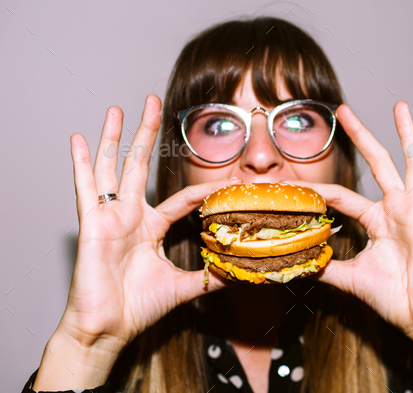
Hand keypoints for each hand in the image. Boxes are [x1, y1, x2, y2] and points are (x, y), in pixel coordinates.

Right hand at [34, 95, 239, 389]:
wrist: (108, 327)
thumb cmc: (138, 307)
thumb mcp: (184, 287)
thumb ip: (210, 278)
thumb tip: (239, 275)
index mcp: (152, 227)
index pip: (182, 198)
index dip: (203, 188)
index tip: (225, 175)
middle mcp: (131, 216)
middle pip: (140, 166)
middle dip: (147, 134)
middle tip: (154, 103)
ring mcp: (110, 217)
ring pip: (112, 168)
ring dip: (115, 138)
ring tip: (118, 109)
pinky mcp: (92, 225)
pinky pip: (86, 189)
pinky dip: (81, 164)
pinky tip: (79, 139)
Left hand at [286, 102, 412, 345]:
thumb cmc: (396, 299)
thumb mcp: (352, 278)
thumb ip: (328, 267)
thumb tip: (299, 263)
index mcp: (377, 220)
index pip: (343, 196)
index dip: (319, 191)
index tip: (295, 182)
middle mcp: (396, 208)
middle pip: (376, 163)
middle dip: (361, 136)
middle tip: (344, 110)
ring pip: (411, 162)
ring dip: (406, 134)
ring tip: (400, 106)